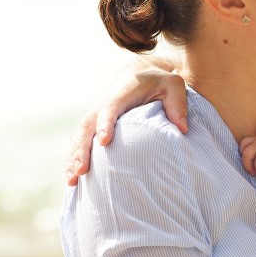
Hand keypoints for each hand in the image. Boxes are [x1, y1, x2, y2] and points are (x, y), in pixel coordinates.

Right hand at [65, 56, 187, 184]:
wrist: (141, 74)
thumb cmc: (160, 82)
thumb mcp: (173, 85)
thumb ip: (178, 104)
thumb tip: (182, 129)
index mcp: (121, 93)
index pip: (110, 108)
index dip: (106, 123)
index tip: (104, 141)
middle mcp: (104, 105)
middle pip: (87, 126)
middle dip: (82, 149)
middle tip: (81, 171)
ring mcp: (97, 116)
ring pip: (80, 137)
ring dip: (73, 158)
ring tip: (72, 181)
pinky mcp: (95, 126)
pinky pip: (81, 143)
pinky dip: (74, 159)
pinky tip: (74, 180)